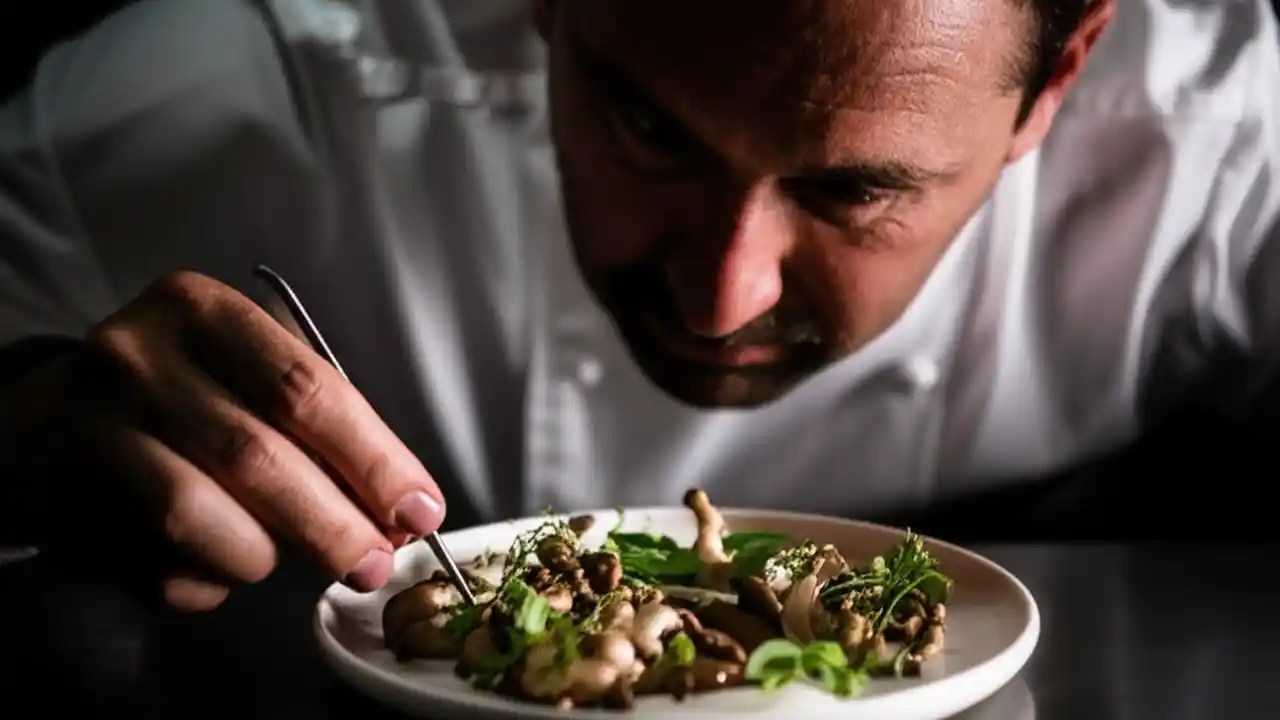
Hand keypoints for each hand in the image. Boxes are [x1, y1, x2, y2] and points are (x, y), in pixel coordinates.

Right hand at [0, 271, 445, 610]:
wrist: (50, 418)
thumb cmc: (183, 393)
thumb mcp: (247, 376)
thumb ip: (318, 430)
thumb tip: (398, 510)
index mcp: (204, 310)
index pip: (307, 389)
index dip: (374, 458)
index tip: (419, 511)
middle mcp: (140, 357)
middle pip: (258, 455)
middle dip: (333, 522)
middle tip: (375, 563)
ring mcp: (94, 425)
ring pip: (198, 513)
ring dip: (263, 555)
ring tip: (288, 561)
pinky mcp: (64, 495)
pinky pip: (154, 560)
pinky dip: (207, 581)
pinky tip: (220, 568)